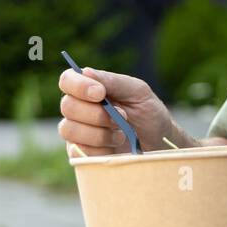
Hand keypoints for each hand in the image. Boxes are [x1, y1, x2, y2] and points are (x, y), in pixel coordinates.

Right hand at [57, 66, 174, 156]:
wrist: (159, 145)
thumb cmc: (149, 114)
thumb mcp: (138, 92)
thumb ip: (113, 81)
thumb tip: (86, 72)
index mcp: (89, 88)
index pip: (68, 80)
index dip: (79, 86)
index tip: (100, 93)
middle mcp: (78, 109)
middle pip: (67, 106)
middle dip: (96, 114)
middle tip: (122, 116)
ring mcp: (77, 133)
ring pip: (69, 130)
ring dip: (98, 133)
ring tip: (121, 134)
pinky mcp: (81, 154)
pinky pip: (78, 152)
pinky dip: (100, 149)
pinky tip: (114, 148)